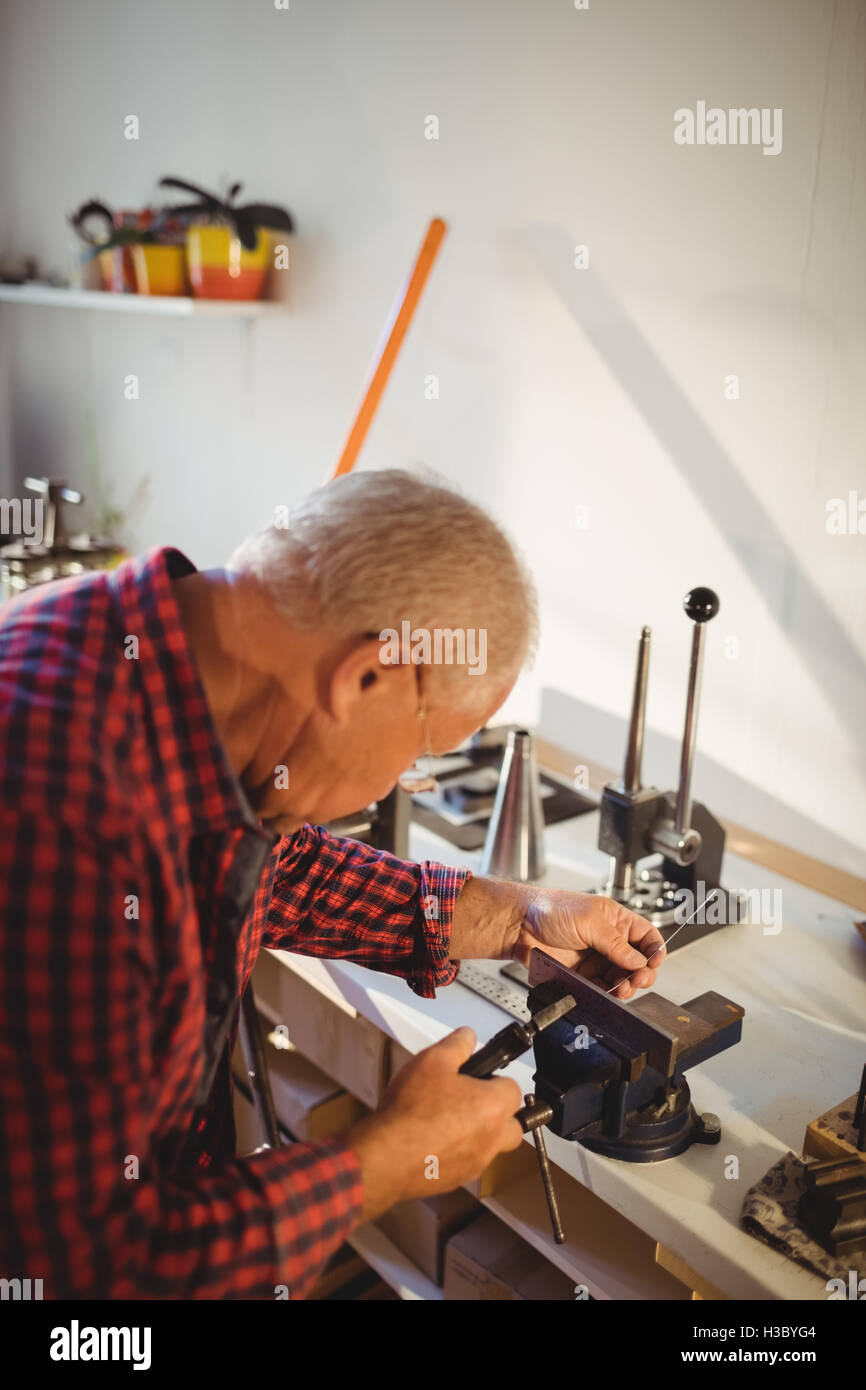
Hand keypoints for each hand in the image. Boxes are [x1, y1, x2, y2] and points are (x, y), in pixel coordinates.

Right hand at [346, 1027, 523, 1222]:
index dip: (494, 1079)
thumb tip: (468, 1037)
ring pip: (490, 1147)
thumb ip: (457, 1045)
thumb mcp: (432, 1060)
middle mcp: (492, 1139)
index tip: (476, 1076)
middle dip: (497, 1113)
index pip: (513, 1089)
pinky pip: (466, 1163)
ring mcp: (475, 1164)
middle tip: (469, 1101)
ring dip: (477, 1134)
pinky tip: (431, 1141)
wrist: (386, 1156)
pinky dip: (456, 1153)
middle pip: (512, 1125)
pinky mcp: (456, 1181)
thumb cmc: (412, 1108)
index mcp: (493, 1107)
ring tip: (446, 1120)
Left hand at [513, 888, 665, 998]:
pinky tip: (607, 992)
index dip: (655, 950)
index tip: (655, 962)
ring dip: (625, 986)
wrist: (519, 925)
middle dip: (642, 973)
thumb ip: (615, 943)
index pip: (646, 936)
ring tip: (621, 987)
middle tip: (637, 979)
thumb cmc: (549, 909)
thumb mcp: (589, 921)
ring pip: (621, 978)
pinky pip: (602, 988)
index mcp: (616, 920)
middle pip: (637, 962)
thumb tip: (638, 960)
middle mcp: (609, 940)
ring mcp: (596, 958)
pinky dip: (607, 993)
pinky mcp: (582, 974)